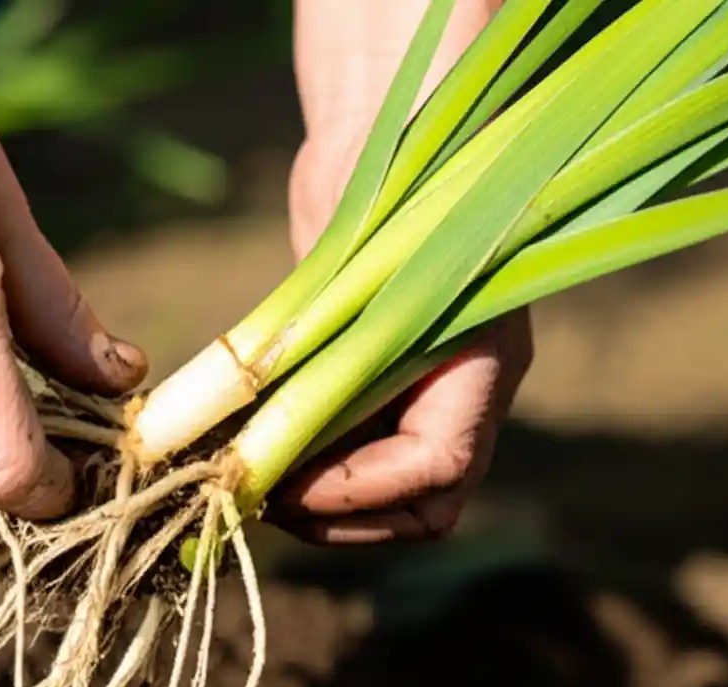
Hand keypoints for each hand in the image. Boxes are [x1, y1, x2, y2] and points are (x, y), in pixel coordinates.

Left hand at [266, 136, 532, 544]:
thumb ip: (312, 352)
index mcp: (482, 365)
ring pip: (392, 492)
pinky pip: (359, 451)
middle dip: (339, 517)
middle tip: (259, 496)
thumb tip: (245, 441)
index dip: (357, 492)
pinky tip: (258, 445)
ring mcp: (427, 389)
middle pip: (423, 504)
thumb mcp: (350, 267)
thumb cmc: (388, 181)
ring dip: (322, 503)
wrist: (392, 128)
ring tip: (252, 479)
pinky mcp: (383, 379)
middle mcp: (463, 391)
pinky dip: (312, 464)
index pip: (438, 470)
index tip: (279, 479)